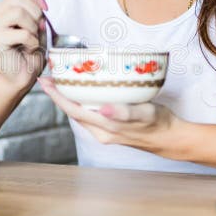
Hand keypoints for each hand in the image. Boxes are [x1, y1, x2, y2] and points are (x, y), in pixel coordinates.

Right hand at [0, 0, 46, 90]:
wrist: (23, 73)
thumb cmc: (31, 47)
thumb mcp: (37, 18)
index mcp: (6, 4)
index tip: (44, 7)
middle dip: (36, 12)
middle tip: (38, 28)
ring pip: (18, 12)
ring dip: (33, 27)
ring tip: (33, 38)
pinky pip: (21, 32)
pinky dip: (32, 41)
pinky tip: (29, 48)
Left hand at [37, 77, 181, 155]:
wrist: (171, 138)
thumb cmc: (159, 125)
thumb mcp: (144, 115)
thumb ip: (124, 112)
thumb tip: (103, 110)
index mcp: (105, 128)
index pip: (73, 111)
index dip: (57, 96)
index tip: (45, 82)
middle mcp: (101, 131)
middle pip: (72, 112)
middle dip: (58, 95)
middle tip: (47, 77)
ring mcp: (105, 131)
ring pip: (80, 113)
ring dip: (68, 98)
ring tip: (60, 82)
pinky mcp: (111, 128)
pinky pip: (89, 114)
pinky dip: (81, 102)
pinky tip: (82, 92)